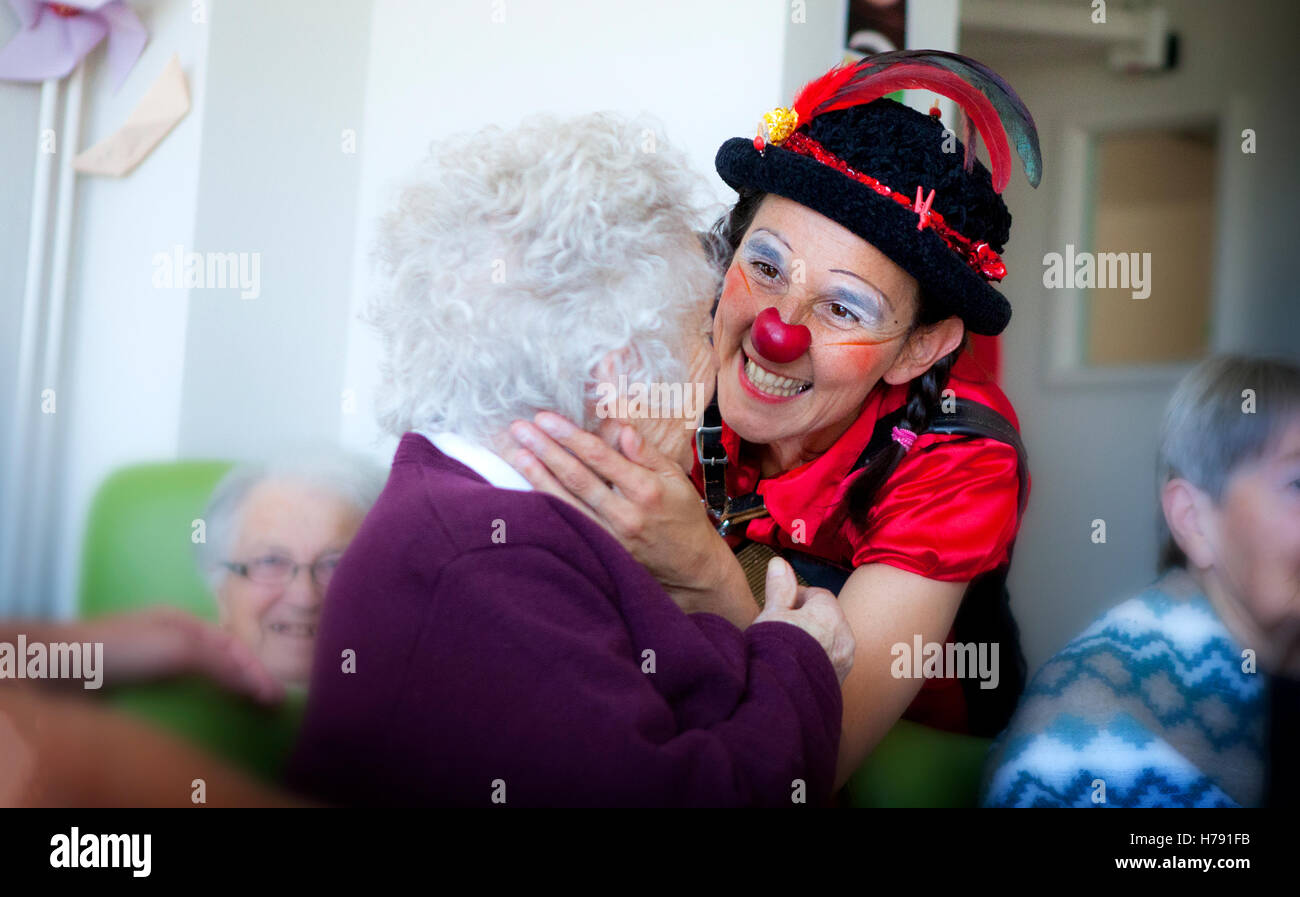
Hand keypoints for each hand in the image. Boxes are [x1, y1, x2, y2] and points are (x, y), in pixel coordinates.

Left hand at [84, 607, 282, 702]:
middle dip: (247, 678)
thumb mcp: (179, 647)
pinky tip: (203, 716)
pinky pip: (176, 693)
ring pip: (199, 677)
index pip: (233, 644)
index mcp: (184, 622)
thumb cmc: (122, 649)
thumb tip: (258, 681)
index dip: (256, 669)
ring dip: (224, 692)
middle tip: (268, 705)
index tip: (275, 697)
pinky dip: (198, 703)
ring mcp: (151, 664)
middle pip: (219, 658)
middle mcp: (171, 639)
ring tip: (244, 712)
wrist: (58, 667)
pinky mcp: (134, 687)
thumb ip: (221, 662)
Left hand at [505, 412, 731, 602]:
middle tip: (521, 429)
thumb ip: (646, 453)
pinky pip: (570, 525)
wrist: (692, 568)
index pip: (600, 456)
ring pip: (567, 503)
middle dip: (546, 450)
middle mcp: (625, 514)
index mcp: (645, 490)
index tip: (547, 418)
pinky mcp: (602, 552)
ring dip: (539, 477)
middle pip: (577, 477)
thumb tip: (620, 428)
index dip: (570, 436)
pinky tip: (529, 491)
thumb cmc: (684, 516)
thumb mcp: (676, 478)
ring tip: (517, 454)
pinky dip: (549, 507)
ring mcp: (611, 537)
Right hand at [754, 557, 854, 683]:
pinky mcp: (839, 681)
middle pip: (827, 617)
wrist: (779, 698)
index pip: (818, 595)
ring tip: (786, 648)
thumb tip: (779, 563)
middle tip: (781, 627)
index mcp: (830, 616)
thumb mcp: (771, 615)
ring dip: (813, 639)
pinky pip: (830, 660)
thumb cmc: (773, 653)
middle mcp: (844, 638)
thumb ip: (779, 588)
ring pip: (830, 639)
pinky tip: (795, 666)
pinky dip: (817, 659)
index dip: (796, 597)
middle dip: (807, 618)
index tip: (779, 606)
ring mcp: (844, 662)